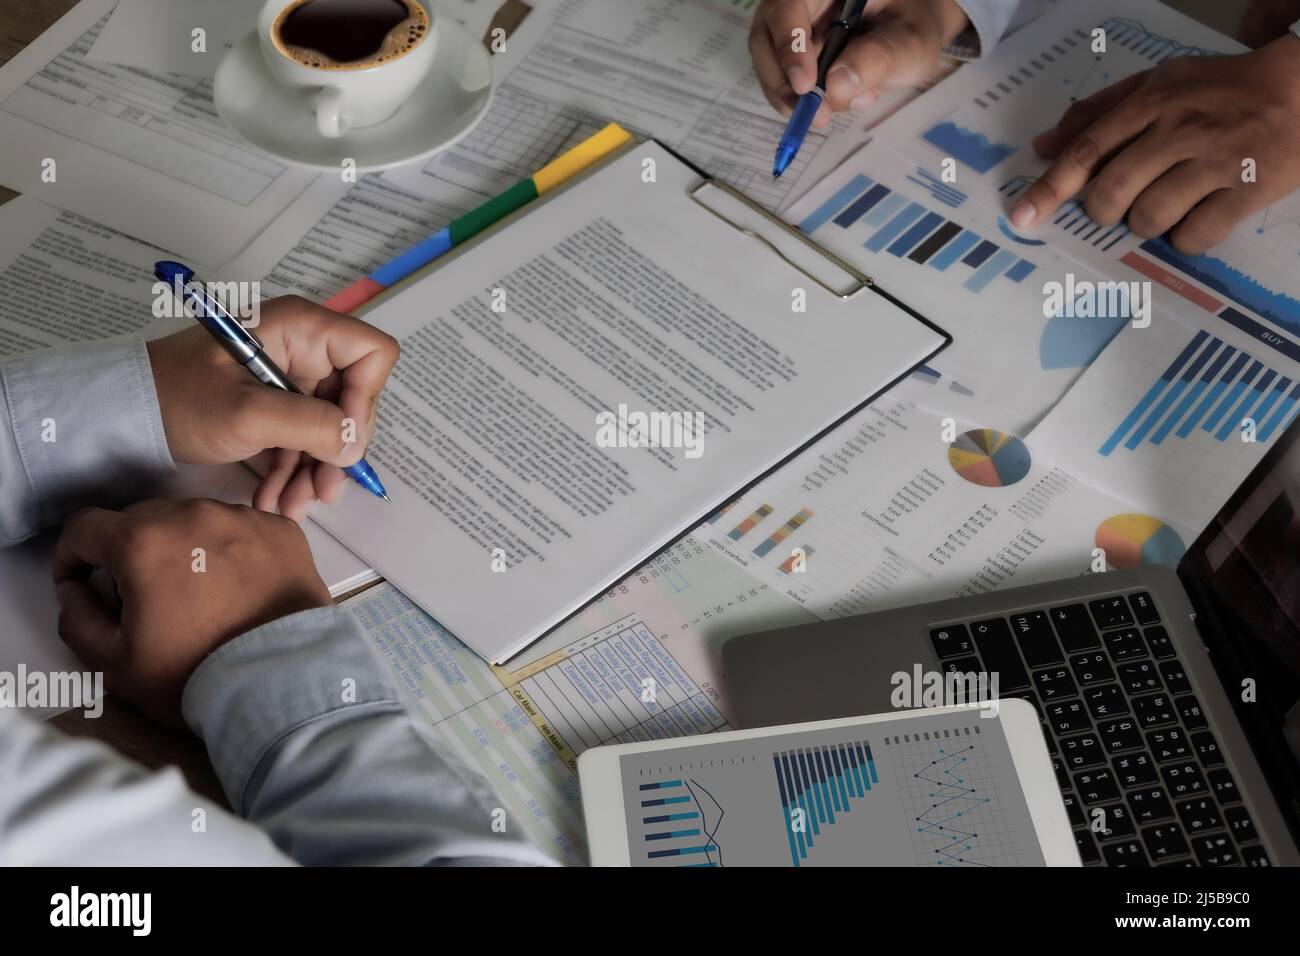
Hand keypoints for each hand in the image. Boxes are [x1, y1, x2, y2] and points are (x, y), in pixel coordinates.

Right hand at [52, 499, 331, 724]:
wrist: (283, 679)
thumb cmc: (196, 673)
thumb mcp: (114, 662)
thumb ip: (77, 618)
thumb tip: (75, 589)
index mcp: (143, 541)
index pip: (85, 527)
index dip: (73, 556)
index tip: (82, 582)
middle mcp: (192, 514)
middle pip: (142, 520)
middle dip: (130, 553)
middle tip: (144, 596)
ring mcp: (243, 517)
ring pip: (194, 521)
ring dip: (183, 547)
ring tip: (197, 593)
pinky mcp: (282, 530)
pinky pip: (240, 529)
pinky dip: (230, 550)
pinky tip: (237, 587)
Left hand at [147, 295, 399, 520]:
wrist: (125, 415)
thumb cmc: (178, 399)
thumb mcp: (247, 414)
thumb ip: (311, 426)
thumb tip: (356, 447)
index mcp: (300, 330)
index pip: (370, 353)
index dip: (367, 397)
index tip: (341, 438)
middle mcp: (301, 350)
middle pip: (353, 399)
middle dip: (337, 450)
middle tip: (324, 491)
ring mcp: (289, 381)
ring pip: (329, 428)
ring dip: (315, 471)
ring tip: (293, 506)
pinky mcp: (274, 408)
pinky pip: (302, 440)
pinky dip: (292, 473)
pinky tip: (274, 500)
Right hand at [749, 0, 968, 127]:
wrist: (913, 27)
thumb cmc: (914, 24)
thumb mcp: (910, 41)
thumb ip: (879, 59)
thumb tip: (836, 87)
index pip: (787, 4)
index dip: (788, 43)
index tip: (806, 86)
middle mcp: (801, 0)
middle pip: (765, 35)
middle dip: (782, 82)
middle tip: (812, 115)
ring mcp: (792, 24)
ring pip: (769, 60)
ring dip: (795, 96)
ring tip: (839, 107)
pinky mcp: (792, 49)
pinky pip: (783, 76)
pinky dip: (806, 98)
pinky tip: (842, 98)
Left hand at [1010, 34, 1299, 253]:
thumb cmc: (1220, 89)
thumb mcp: (1159, 82)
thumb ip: (1099, 112)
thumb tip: (1043, 144)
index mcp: (1152, 102)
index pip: (1087, 152)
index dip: (1049, 189)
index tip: (1022, 216)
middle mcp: (1179, 130)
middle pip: (1111, 194)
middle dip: (1104, 211)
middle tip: (1120, 204)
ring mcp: (1214, 162)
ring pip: (1148, 219)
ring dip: (1146, 224)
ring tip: (1167, 203)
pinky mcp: (1246, 191)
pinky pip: (1193, 238)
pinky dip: (1185, 239)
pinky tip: (1196, 217)